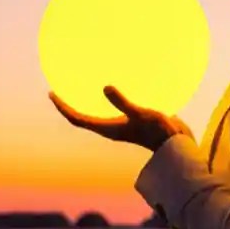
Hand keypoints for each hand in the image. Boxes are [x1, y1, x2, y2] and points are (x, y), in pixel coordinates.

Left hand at [49, 86, 190, 151]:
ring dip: (87, 102)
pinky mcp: (132, 121)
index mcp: (108, 129)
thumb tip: (105, 87)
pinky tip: (115, 85)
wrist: (178, 143)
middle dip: (70, 105)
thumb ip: (122, 102)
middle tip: (61, 89)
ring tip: (83, 85)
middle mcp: (111, 128)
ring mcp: (122, 126)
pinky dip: (107, 99)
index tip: (52, 93)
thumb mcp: (141, 114)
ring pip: (98, 114)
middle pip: (83, 118)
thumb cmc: (159, 131)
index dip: (63, 108)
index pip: (78, 119)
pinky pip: (113, 108)